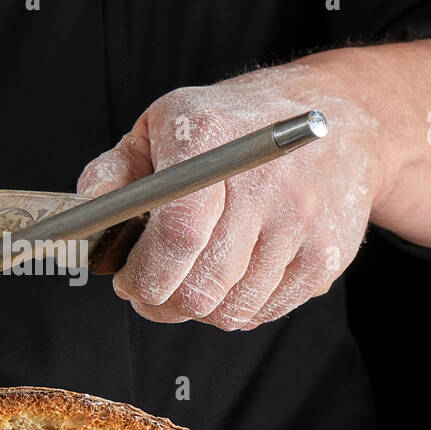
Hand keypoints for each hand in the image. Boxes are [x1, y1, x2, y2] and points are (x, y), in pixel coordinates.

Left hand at [78, 59, 380, 329]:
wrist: (338, 118)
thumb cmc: (232, 125)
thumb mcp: (164, 124)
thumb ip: (116, 168)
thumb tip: (91, 207)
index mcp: (211, 137)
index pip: (179, 232)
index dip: (147, 273)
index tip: (128, 282)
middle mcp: (264, 178)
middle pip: (203, 284)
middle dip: (163, 303)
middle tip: (150, 293)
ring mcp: (302, 221)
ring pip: (231, 308)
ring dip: (199, 308)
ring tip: (189, 281)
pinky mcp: (327, 256)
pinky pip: (265, 311)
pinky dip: (237, 308)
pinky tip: (229, 278)